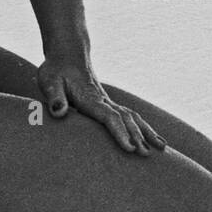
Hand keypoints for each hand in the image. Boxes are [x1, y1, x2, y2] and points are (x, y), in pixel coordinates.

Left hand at [36, 53, 165, 155]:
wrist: (67, 55)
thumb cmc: (56, 71)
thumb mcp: (49, 82)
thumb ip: (54, 97)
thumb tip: (59, 112)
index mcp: (90, 98)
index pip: (109, 117)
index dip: (120, 133)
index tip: (130, 148)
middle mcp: (103, 101)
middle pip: (125, 119)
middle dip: (137, 136)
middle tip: (146, 155)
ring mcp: (108, 102)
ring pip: (132, 117)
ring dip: (147, 132)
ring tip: (163, 148)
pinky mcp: (108, 105)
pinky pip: (130, 117)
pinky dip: (144, 127)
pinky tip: (154, 138)